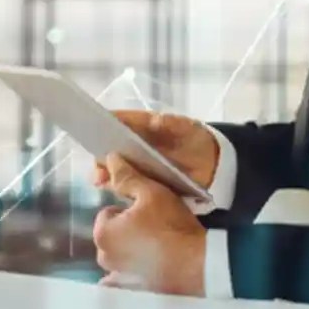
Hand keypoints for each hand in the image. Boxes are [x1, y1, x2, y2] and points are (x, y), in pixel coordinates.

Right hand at [93, 110, 218, 190]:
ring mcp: (139, 164)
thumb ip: (171, 123)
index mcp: (145, 127)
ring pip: (116, 166)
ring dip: (105, 172)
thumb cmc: (197, 139)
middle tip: (98, 163)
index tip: (94, 125)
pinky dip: (116, 186)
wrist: (214, 165)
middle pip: (113, 147)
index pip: (121, 122)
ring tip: (100, 179)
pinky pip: (126, 183)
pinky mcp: (144, 182)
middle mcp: (137, 145)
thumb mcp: (187, 128)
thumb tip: (154, 120)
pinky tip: (111, 189)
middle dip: (102, 154)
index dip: (107, 122)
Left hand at [93, 153, 205, 295]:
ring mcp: (118, 278)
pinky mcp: (133, 292)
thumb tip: (110, 159)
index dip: (128, 209)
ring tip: (158, 245)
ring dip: (131, 252)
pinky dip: (132, 276)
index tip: (147, 210)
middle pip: (112, 236)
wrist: (198, 264)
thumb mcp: (151, 193)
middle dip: (127, 230)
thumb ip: (127, 177)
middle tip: (155, 226)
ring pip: (120, 257)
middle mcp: (104, 258)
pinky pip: (124, 283)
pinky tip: (148, 269)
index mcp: (103, 233)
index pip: (108, 213)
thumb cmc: (171, 226)